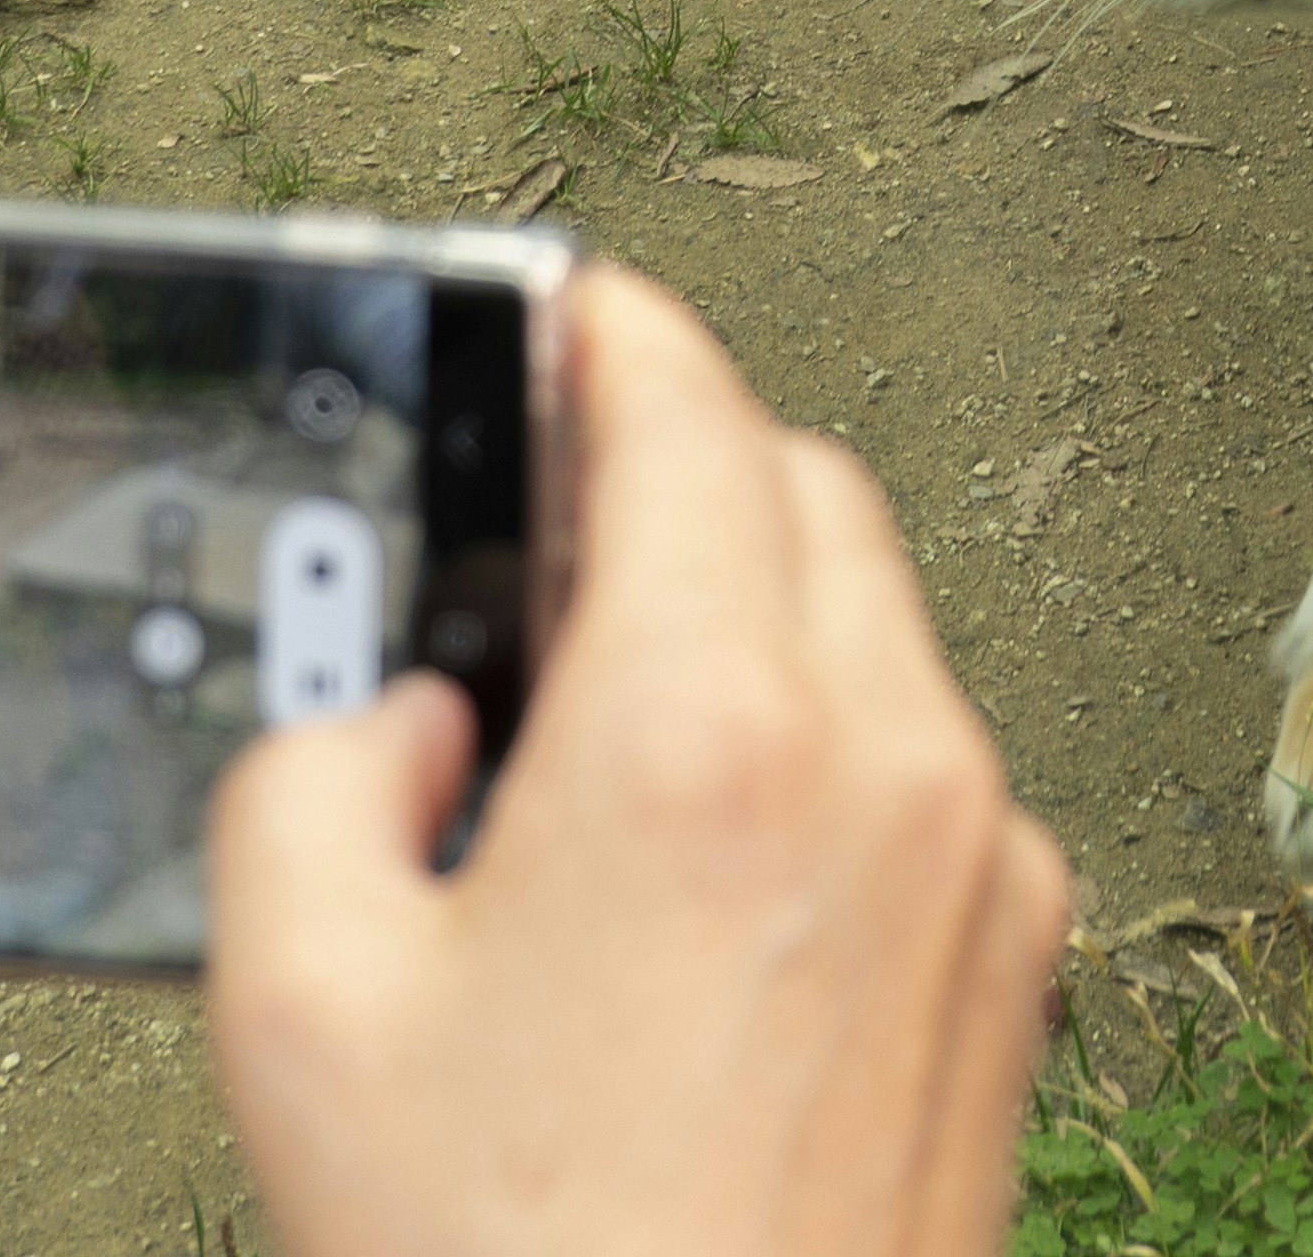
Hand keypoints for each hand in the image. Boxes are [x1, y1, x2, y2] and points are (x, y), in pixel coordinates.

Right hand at [205, 267, 1064, 1256]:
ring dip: (748, 619)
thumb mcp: (298, 998)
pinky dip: (818, 753)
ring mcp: (980, 870)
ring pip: (874, 629)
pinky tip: (688, 876)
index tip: (545, 314)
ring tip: (586, 735)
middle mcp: (887, 767)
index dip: (598, 330)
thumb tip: (400, 718)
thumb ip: (318, 775)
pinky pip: (920, 772)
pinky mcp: (1013, 970)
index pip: (684, 406)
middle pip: (798, 491)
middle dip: (669, 476)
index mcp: (712, 733)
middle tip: (532, 533)